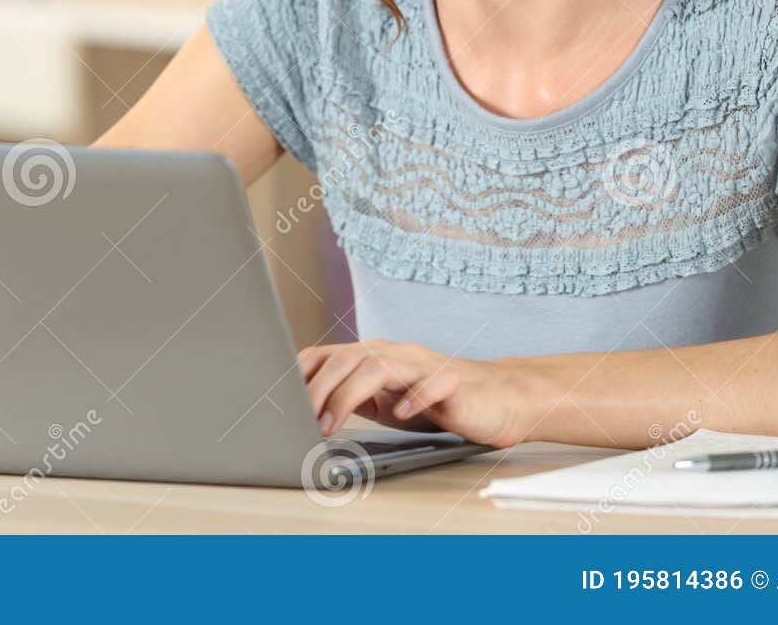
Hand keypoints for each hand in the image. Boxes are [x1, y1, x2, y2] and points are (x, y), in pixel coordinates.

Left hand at [297, 338, 538, 447]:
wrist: (499, 400)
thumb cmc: (438, 402)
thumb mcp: (385, 401)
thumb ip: (352, 399)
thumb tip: (307, 413)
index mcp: (374, 356)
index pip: (328, 355)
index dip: (300, 374)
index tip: (278, 400)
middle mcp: (396, 353)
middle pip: (348, 359)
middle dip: (318, 389)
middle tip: (300, 420)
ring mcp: (425, 364)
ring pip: (381, 366)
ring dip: (350, 395)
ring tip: (332, 423)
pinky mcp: (455, 381)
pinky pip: (433, 384)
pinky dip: (414, 397)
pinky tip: (400, 414)